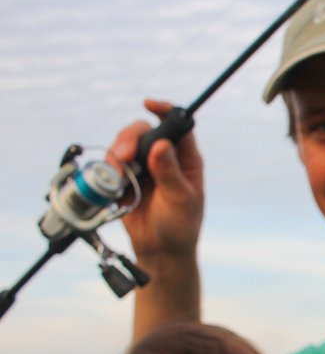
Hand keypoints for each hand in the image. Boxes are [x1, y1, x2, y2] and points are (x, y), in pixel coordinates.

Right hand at [108, 99, 204, 259]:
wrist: (161, 250)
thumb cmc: (180, 226)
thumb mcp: (181, 200)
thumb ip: (170, 173)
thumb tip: (161, 145)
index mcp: (186, 159)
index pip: (178, 125)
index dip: (164, 110)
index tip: (148, 104)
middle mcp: (164, 157)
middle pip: (143, 131)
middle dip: (129, 139)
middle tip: (123, 157)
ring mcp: (144, 166)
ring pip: (124, 145)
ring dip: (116, 155)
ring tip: (117, 178)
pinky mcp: (126, 177)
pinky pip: (112, 163)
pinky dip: (109, 170)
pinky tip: (114, 186)